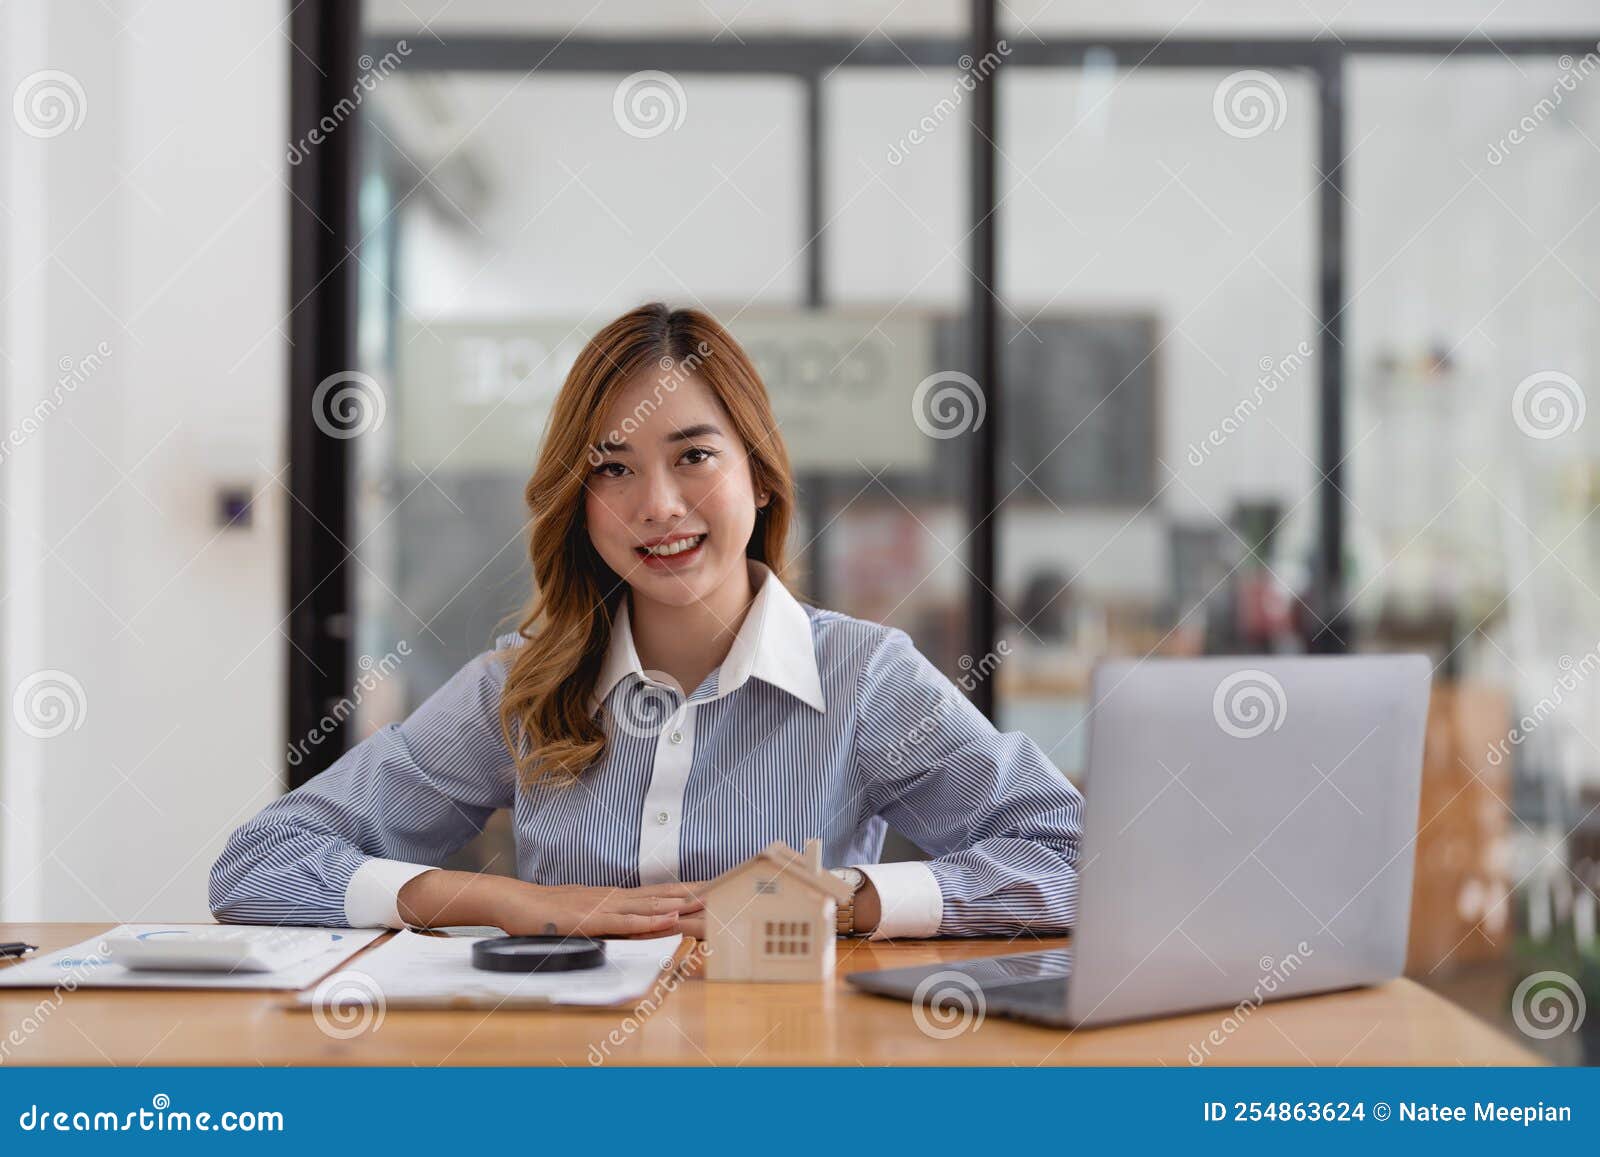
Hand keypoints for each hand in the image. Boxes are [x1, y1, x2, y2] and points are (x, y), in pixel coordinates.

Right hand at [492, 879, 706, 938]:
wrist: (512, 902)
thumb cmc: (543, 912)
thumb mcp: (580, 915)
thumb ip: (603, 920)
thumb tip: (622, 925)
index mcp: (613, 897)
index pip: (657, 892)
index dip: (686, 889)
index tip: (714, 887)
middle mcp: (614, 897)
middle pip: (662, 894)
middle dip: (694, 893)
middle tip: (727, 890)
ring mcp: (604, 906)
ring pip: (651, 904)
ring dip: (681, 903)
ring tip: (710, 901)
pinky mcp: (592, 920)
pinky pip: (626, 921)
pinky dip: (650, 920)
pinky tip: (669, 918)